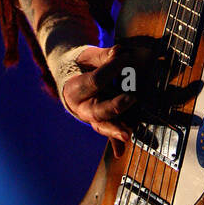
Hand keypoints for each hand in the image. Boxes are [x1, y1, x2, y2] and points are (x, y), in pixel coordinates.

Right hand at [61, 37, 161, 154]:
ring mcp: (92, 119)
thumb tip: (120, 52)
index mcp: (74, 89)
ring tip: (127, 136)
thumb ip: (104, 56)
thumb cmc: (81, 66)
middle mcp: (81, 108)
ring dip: (116, 131)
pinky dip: (116, 143)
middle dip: (115, 106)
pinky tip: (120, 152)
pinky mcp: (102, 123)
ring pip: (103, 126)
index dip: (111, 69)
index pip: (96, 81)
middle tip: (132, 98)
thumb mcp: (88, 57)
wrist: (71, 80)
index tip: (126, 56)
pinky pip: (110, 132)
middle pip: (98, 110)